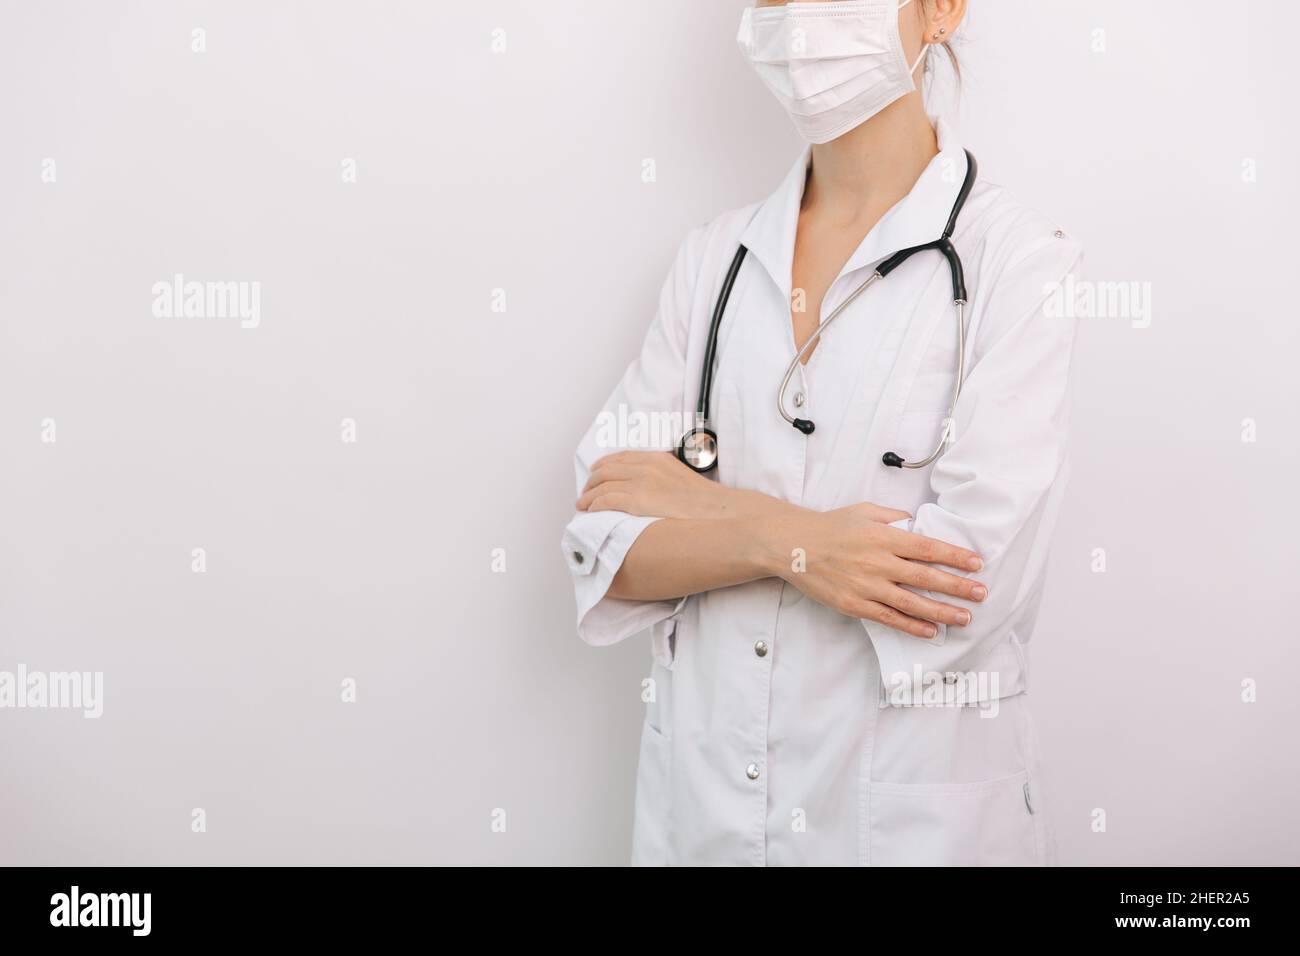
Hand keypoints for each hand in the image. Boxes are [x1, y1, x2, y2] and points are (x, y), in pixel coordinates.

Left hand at [578, 451, 761, 520]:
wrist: (717, 512)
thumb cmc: (705, 503)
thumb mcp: (682, 478)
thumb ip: (664, 478)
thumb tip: (653, 492)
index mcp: (657, 459)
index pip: (620, 458)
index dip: (603, 466)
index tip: (595, 474)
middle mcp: (646, 467)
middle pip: (606, 470)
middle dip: (591, 482)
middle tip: (585, 494)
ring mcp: (641, 483)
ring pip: (602, 485)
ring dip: (588, 495)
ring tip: (583, 505)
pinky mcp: (638, 501)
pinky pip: (606, 500)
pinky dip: (594, 505)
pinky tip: (591, 512)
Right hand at [768, 503, 987, 638]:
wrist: (794, 547)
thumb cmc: (831, 526)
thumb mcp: (865, 511)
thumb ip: (895, 517)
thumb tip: (919, 524)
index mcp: (884, 537)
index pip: (928, 548)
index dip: (955, 556)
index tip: (976, 563)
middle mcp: (878, 562)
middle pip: (927, 577)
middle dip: (958, 587)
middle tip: (981, 594)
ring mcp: (867, 586)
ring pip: (912, 602)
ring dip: (942, 611)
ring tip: (964, 617)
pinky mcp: (855, 604)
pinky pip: (889, 618)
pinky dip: (912, 625)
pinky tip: (930, 630)